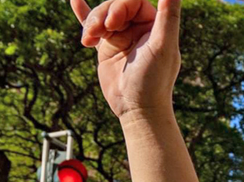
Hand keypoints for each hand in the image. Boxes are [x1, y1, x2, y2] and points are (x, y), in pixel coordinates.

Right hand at [72, 0, 180, 119]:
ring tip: (88, 40)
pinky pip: (93, 26)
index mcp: (154, 24)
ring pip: (101, 16)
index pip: (133, 1)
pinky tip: (74, 0)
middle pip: (115, 5)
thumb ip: (169, 14)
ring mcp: (121, 37)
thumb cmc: (153, 80)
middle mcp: (138, 28)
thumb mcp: (163, 45)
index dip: (120, 6)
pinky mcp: (106, 48)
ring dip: (91, 23)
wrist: (136, 109)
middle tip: (100, 31)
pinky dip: (83, 13)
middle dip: (103, 14)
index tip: (113, 23)